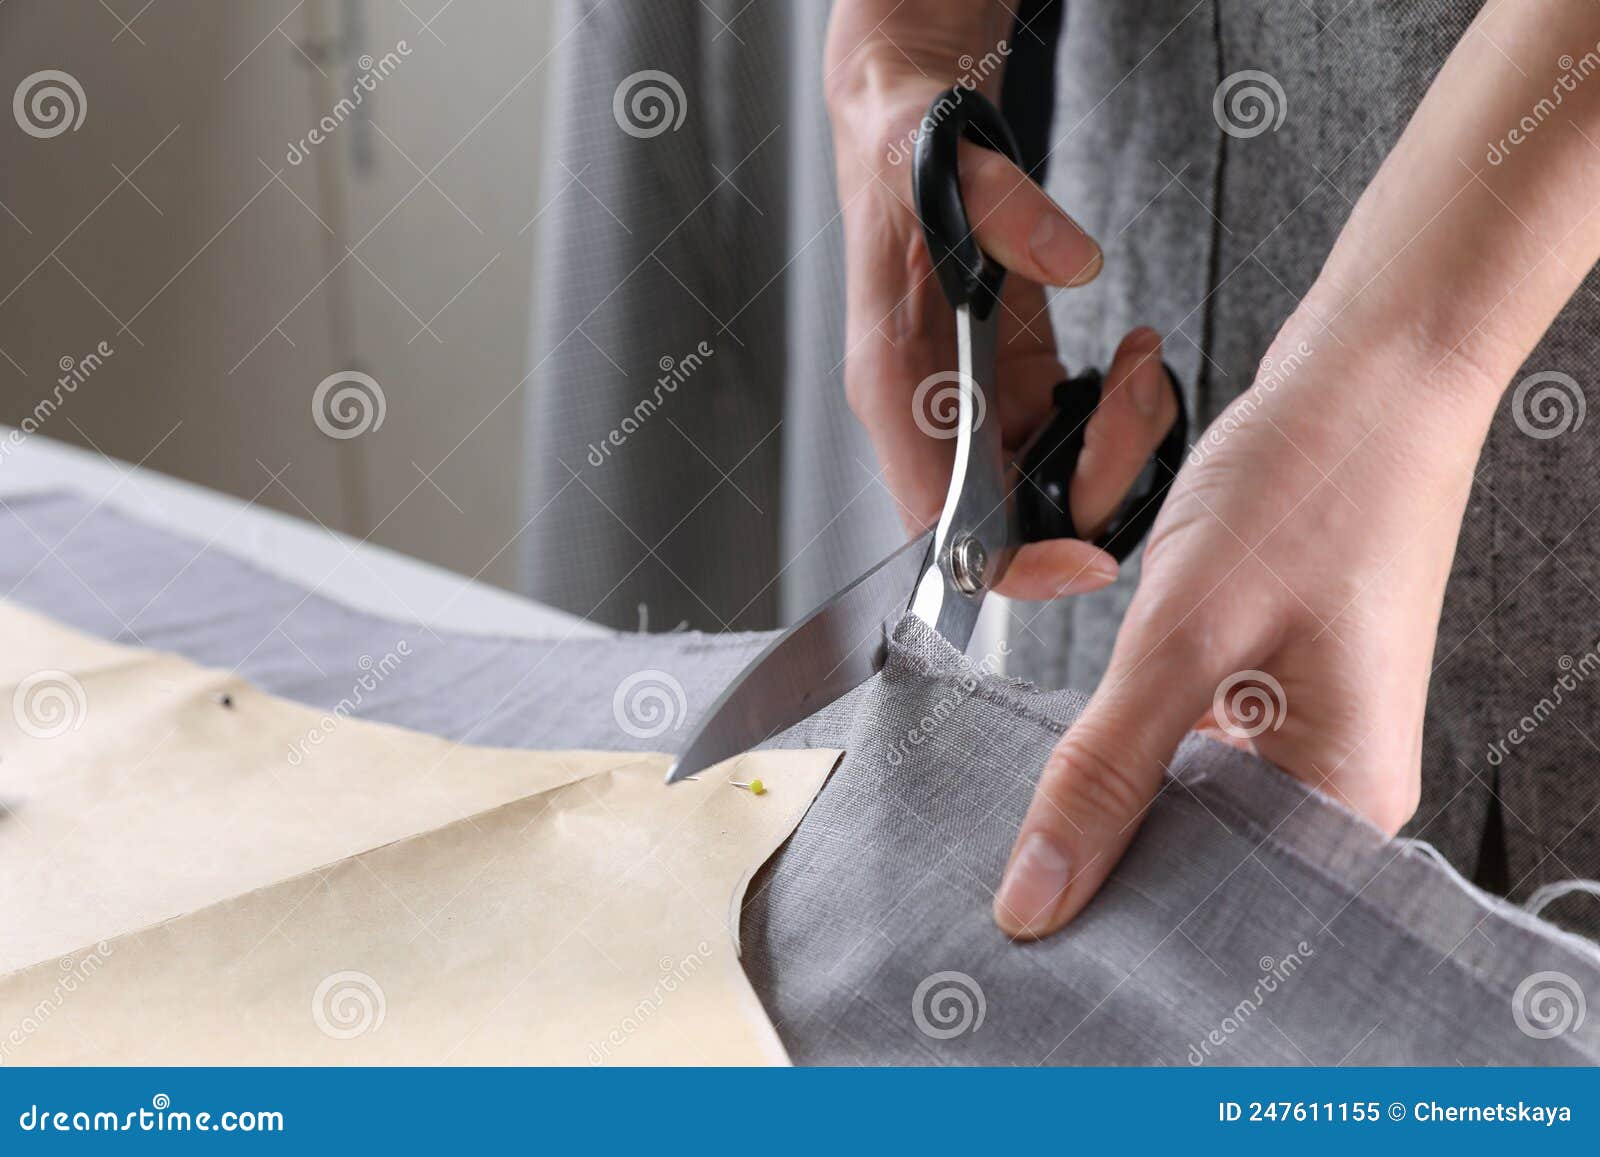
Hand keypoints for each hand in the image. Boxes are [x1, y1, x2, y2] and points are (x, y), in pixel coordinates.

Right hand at [824, 0, 1179, 599]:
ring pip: (1055, 486)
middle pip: (1015, 519)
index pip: (938, 524)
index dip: (1011, 564)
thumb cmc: (900, 151)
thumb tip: (1070, 259)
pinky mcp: (1011, 385)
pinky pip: (1074, 440)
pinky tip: (1127, 361)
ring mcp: (974, 406)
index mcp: (892, 387)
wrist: (907, 124)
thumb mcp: (937, 157)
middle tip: (1130, 398)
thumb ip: (999, 206)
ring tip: (1137, 365)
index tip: (1086, 560)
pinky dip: (1119, 415)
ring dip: (1117, 443)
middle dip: (1094, 478)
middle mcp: (931, 414)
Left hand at [993, 309, 1499, 938]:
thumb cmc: (1314, 483)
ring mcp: (1310, 726)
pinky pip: (1195, 732)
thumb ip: (1107, 770)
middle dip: (1113, 836)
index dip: (1122, 915)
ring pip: (1188, 790)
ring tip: (1075, 754)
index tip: (1034, 919)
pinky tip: (1111, 704)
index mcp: (1343, 793)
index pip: (1218, 906)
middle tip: (1024, 837)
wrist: (1364, 371)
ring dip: (1123, 766)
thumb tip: (1040, 891)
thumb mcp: (1184, 635)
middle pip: (1202, 855)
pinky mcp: (1281, 681)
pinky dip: (1141, 719)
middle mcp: (1336, 775)